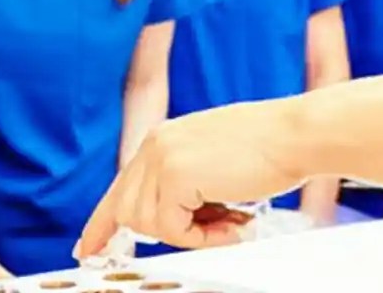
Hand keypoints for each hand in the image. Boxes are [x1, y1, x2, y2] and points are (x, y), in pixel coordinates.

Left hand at [76, 100, 304, 255]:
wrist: (296, 134)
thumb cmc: (270, 150)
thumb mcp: (214, 164)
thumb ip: (186, 185)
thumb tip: (171, 222)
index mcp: (162, 140)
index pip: (120, 187)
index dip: (102, 223)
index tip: (86, 248)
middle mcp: (154, 144)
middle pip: (127, 211)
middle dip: (163, 233)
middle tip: (214, 231)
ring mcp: (161, 157)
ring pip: (147, 224)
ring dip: (192, 234)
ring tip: (232, 221)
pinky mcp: (175, 175)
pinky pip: (171, 229)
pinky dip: (202, 237)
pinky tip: (234, 222)